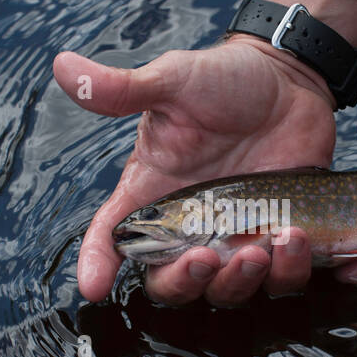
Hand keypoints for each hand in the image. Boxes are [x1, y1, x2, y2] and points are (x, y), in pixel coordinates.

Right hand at [54, 38, 329, 303]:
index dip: (98, 265)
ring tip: (263, 247)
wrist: (289, 78)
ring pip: (226, 290)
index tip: (93, 285)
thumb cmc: (224, 79)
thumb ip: (122, 88)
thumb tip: (63, 66)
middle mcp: (190, 226)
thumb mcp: (172, 81)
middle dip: (184, 282)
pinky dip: (288, 271)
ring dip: (240, 282)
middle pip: (170, 283)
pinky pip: (282, 277)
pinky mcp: (280, 237)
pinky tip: (294, 239)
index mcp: (153, 193)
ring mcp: (236, 236)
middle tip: (207, 257)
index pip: (113, 238)